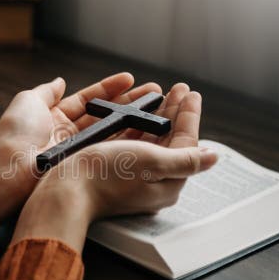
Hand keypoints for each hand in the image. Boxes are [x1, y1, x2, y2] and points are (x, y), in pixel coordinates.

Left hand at [0, 73, 162, 188]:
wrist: (9, 167)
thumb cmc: (15, 132)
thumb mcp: (28, 101)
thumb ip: (46, 91)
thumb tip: (59, 81)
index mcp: (53, 117)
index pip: (87, 99)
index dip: (109, 89)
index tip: (130, 79)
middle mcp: (67, 134)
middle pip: (104, 115)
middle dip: (129, 103)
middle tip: (154, 94)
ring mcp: (78, 151)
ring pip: (111, 133)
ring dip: (134, 120)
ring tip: (158, 110)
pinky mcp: (84, 167)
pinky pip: (110, 151)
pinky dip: (128, 140)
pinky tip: (146, 131)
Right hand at [11, 84, 217, 250]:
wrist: (65, 191)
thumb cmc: (106, 177)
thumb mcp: (153, 163)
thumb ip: (185, 159)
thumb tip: (213, 157)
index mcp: (167, 184)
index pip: (186, 145)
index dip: (189, 116)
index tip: (191, 94)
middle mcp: (152, 181)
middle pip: (170, 141)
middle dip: (176, 112)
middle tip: (180, 88)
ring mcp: (132, 176)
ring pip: (152, 139)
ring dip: (159, 114)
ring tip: (163, 93)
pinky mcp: (113, 169)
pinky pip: (132, 142)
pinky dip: (138, 123)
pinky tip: (138, 111)